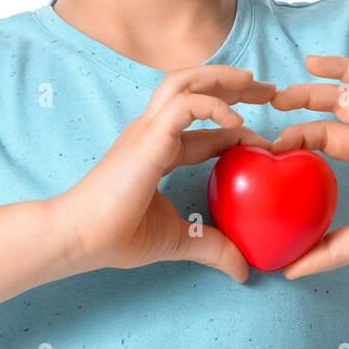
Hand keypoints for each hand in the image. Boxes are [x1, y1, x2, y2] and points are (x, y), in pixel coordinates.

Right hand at [54, 65, 277, 282]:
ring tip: (255, 83)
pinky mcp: (148, 137)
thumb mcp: (179, 240)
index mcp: (157, 148)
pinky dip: (213, 106)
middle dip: (233, 84)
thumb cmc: (116, 236)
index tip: (266, 142)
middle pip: (194, 88)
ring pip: (185, 82)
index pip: (203, 127)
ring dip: (223, 78)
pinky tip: (237, 124)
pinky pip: (184, 105)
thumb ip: (212, 247)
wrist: (79, 238)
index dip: (235, 129)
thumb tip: (244, 270)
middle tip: (269, 89)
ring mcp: (148, 129)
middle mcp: (153, 131)